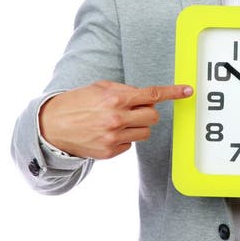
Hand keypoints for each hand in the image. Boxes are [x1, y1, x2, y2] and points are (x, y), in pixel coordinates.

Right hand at [39, 80, 192, 159]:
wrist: (52, 126)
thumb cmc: (77, 103)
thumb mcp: (99, 88)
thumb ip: (124, 90)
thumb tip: (145, 96)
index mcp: (115, 99)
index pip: (151, 95)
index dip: (173, 92)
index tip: (188, 91)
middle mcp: (116, 119)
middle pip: (153, 116)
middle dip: (147, 111)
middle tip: (132, 109)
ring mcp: (113, 138)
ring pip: (145, 132)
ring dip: (137, 126)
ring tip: (118, 122)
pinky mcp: (109, 152)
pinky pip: (130, 145)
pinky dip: (124, 138)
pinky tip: (107, 133)